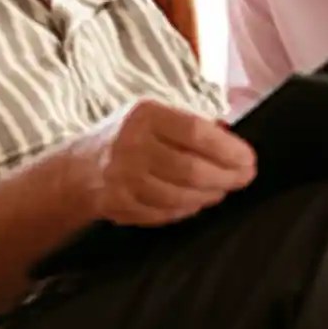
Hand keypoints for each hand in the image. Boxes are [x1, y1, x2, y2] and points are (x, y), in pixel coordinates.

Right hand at [74, 99, 256, 226]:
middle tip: (244, 179)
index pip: (195, 132)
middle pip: (190, 169)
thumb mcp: (154, 116)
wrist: (78, 166)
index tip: (248, 159)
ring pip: (179, 196)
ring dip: (208, 196)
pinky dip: (185, 210)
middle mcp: (130, 144)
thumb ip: (191, 125)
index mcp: (145, 115)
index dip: (228, 149)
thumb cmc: (128, 136)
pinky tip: (196, 202)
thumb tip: (232, 140)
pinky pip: (162, 213)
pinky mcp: (117, 204)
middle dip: (225, 177)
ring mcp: (121, 178)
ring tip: (221, 190)